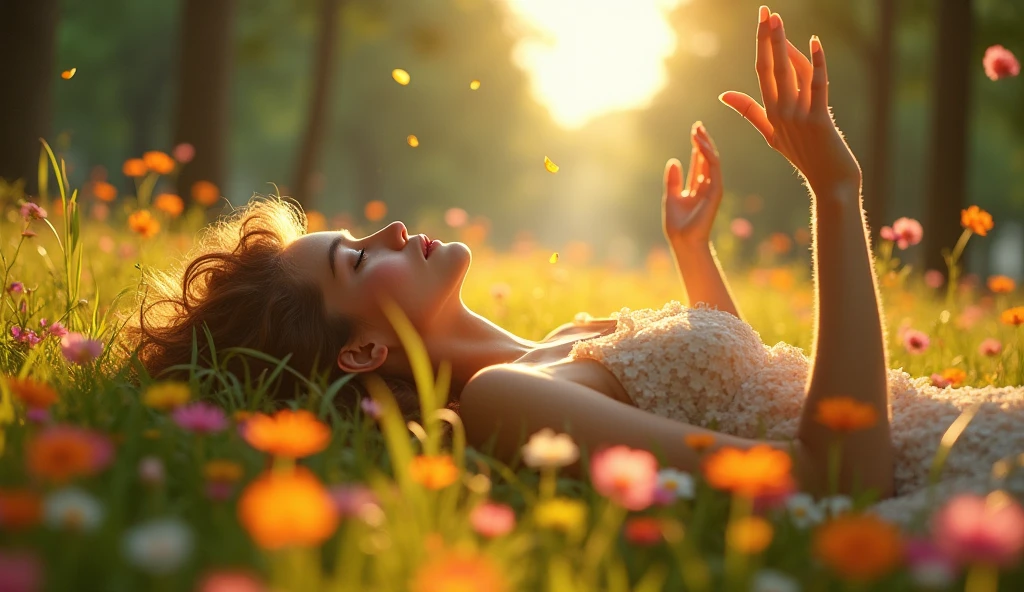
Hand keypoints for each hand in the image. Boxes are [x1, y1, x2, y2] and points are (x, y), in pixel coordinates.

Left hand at [662, 121, 722, 246]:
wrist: (683, 239)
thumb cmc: (677, 223)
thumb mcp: (671, 196)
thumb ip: (673, 180)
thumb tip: (674, 160)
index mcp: (697, 187)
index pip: (699, 163)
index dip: (697, 147)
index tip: (694, 131)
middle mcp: (707, 186)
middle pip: (707, 159)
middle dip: (703, 142)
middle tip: (697, 126)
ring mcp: (713, 188)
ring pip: (712, 161)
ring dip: (706, 145)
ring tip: (698, 131)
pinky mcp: (716, 191)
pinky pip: (714, 168)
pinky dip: (708, 155)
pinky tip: (701, 144)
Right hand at [719, 6, 861, 194]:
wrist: (830, 183)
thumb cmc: (805, 156)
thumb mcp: (772, 134)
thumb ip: (749, 112)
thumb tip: (724, 94)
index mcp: (771, 114)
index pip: (762, 72)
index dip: (761, 44)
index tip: (761, 20)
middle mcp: (781, 113)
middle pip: (772, 68)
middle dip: (768, 38)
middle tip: (765, 11)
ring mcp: (799, 117)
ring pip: (790, 74)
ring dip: (785, 45)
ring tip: (778, 20)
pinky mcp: (819, 121)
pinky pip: (817, 87)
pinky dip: (817, 64)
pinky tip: (815, 42)